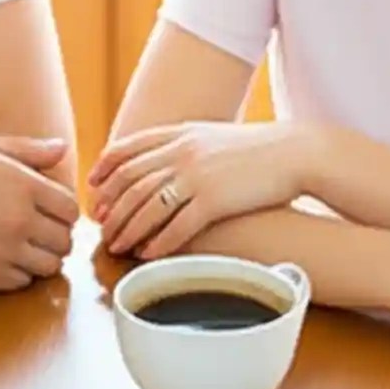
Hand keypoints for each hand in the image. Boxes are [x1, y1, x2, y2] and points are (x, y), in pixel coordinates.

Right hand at [0, 136, 79, 291]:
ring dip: (41, 258)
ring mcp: (5, 250)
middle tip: (39, 231)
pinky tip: (1, 257)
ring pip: (49, 266)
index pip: (70, 208)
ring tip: (23, 246)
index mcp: (24, 185)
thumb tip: (61, 149)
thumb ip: (29, 149)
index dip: (63, 211)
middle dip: (55, 236)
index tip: (49, 211)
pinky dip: (18, 273)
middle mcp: (20, 220)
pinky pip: (23, 281)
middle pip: (64, 239)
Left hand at [88, 122, 314, 258]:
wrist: (295, 153)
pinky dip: (158, 242)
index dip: (104, 170)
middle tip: (100, 226)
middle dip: (110, 206)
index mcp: (179, 133)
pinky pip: (177, 226)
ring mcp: (197, 176)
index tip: (94, 188)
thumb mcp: (210, 135)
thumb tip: (156, 160)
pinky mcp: (215, 200)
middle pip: (130, 181)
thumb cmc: (255, 149)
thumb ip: (181, 143)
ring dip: (127, 229)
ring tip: (116, 246)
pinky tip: (148, 254)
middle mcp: (182, 152)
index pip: (126, 149)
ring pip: (147, 205)